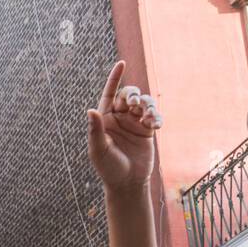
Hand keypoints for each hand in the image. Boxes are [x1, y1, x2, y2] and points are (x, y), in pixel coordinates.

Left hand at [87, 61, 159, 191]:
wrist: (127, 183)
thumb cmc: (108, 168)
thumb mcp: (99, 150)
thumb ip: (95, 130)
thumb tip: (90, 110)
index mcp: (104, 120)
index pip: (109, 94)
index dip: (114, 79)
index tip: (121, 63)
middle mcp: (119, 118)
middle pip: (128, 95)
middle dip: (132, 95)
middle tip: (133, 105)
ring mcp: (134, 123)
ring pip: (144, 102)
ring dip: (148, 105)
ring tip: (148, 119)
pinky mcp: (148, 130)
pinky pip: (155, 115)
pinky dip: (157, 116)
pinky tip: (155, 125)